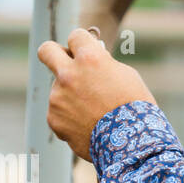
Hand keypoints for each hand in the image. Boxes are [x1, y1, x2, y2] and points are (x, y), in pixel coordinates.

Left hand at [38, 28, 155, 161]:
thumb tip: (89, 62)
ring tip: (95, 115)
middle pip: (47, 51)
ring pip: (59, 90)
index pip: (76, 36)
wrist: (133, 146)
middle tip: (64, 64)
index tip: (86, 50)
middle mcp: (69, 74)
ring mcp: (57, 97)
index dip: (83, 44)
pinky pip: (59, 113)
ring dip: (72, 97)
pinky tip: (89, 127)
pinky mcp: (54, 119)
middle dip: (53, 53)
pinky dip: (71, 119)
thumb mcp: (126, 77)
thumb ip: (103, 65)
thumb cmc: (136, 110)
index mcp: (90, 58)